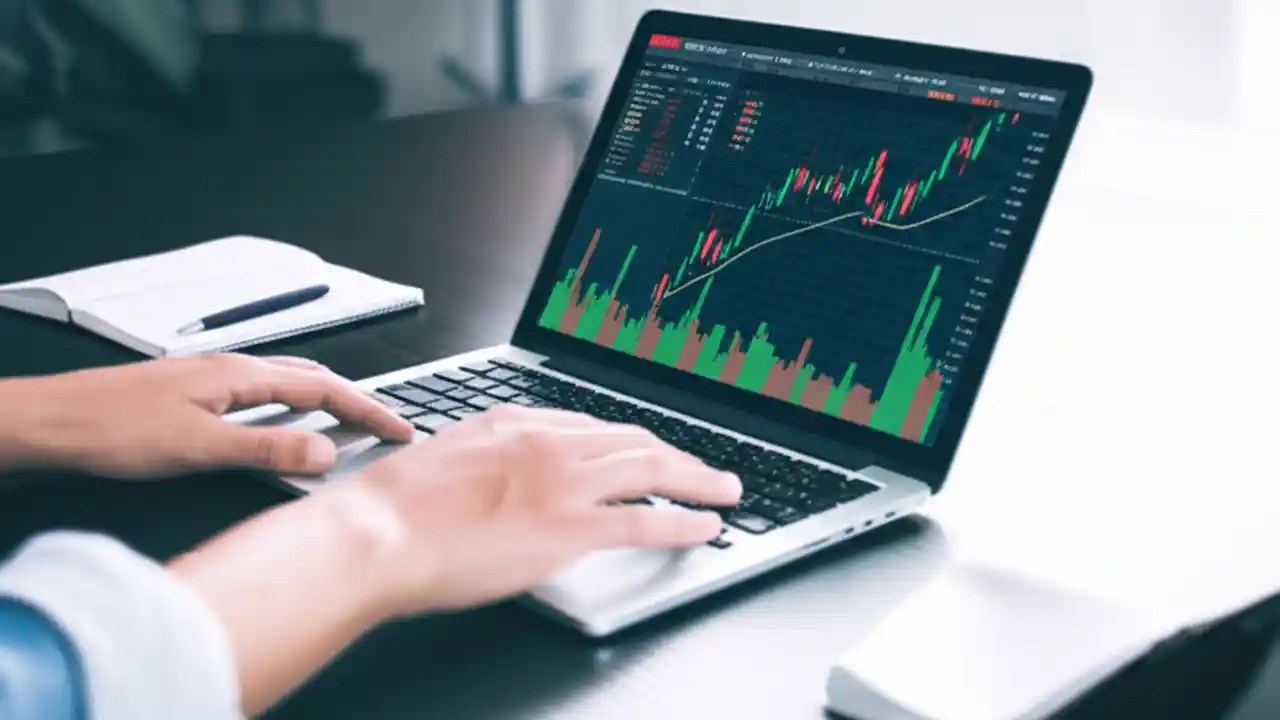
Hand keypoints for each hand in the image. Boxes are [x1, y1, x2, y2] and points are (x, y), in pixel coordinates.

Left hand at [0, 354, 412, 477]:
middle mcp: (229, 369)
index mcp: (239, 376)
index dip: (367, 410)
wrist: (51, 423)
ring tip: (350, 424)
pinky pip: (263, 394)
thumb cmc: (111, 430)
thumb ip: (265, 450)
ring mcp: (211, 379)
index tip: (399, 428)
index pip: (324, 389)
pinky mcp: (195, 394)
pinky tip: (284, 426)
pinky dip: (292, 408)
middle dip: (356, 400)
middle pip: (313, 378)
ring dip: (325, 402)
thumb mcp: (198, 448)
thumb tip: (323, 453)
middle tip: (386, 426)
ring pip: (287, 383)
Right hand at [342, 405, 742, 616]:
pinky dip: (683, 520)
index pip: (591, 426)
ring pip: (651, 469)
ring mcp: (562, 482)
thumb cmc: (394, 508)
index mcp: (515, 423)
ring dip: (697, 478)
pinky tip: (705, 525)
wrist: (374, 533)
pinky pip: (645, 519)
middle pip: (632, 439)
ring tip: (725, 490)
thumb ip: (490, 463)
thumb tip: (509, 484)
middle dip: (677, 453)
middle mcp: (547, 442)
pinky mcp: (569, 527)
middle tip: (705, 468)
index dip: (629, 442)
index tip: (647, 452)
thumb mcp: (448, 461)